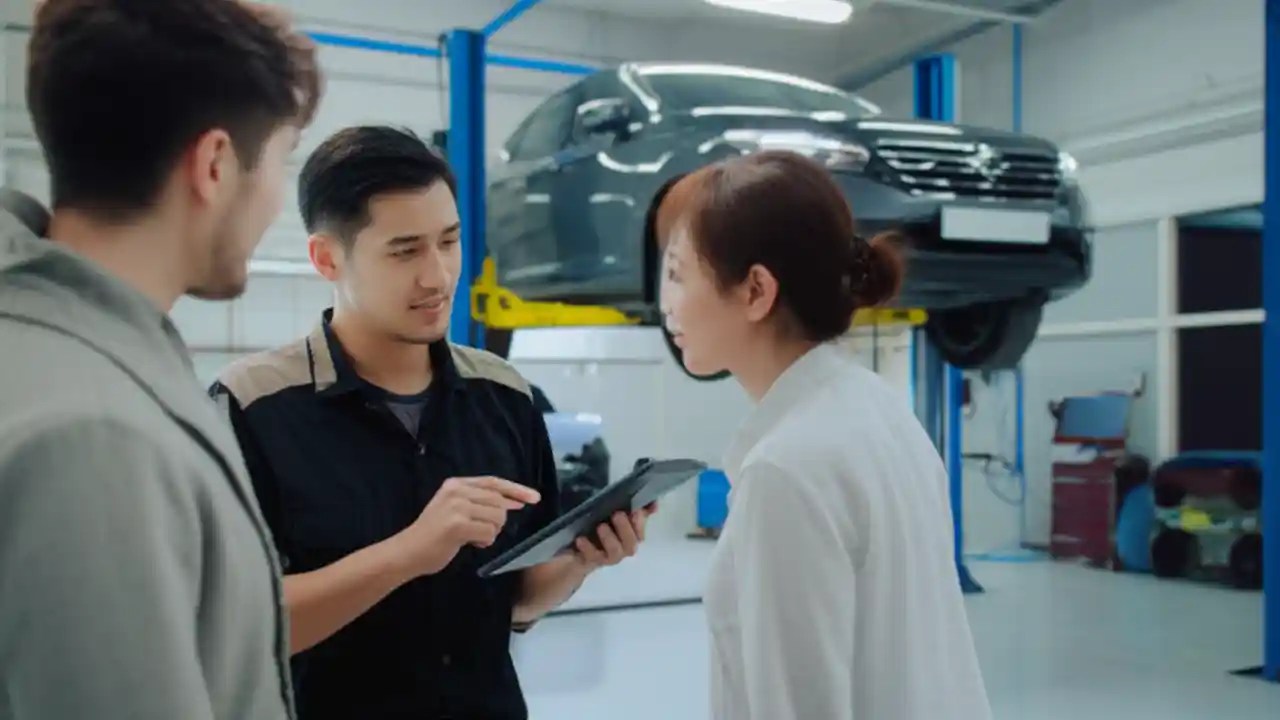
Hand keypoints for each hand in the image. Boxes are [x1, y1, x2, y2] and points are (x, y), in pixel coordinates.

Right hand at [394, 476, 539, 577]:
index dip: (516, 490)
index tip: (534, 497)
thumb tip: (514, 503)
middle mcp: (457, 490)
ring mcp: (457, 506)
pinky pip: (489, 533)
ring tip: (472, 538)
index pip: (493, 483)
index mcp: (456, 484)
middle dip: (497, 521)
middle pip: (499, 502)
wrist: (407, 551)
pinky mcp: (458, 524)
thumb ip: (481, 503)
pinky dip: (485, 542)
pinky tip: (470, 544)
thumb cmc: (433, 535)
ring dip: (491, 533)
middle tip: (481, 533)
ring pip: (497, 518)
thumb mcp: (455, 509)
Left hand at [572, 502, 656, 569]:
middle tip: (617, 514)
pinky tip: (581, 539)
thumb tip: (653, 502)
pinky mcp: (592, 561)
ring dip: (610, 539)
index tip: (637, 511)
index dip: (641, 521)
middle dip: (626, 528)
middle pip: (631, 542)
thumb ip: (631, 505)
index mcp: (630, 533)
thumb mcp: (610, 510)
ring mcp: (608, 556)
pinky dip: (588, 548)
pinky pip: (593, 557)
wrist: (575, 548)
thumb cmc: (597, 525)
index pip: (640, 528)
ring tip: (601, 526)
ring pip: (616, 553)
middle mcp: (623, 547)